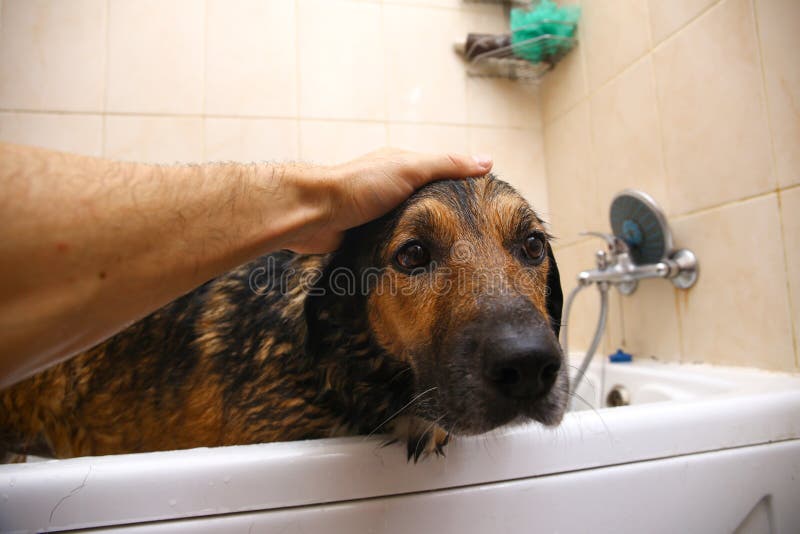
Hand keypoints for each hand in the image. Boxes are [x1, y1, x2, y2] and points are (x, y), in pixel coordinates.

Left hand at [287, 148, 492, 252]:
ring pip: (411, 229)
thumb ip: (447, 166)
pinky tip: (420, 267)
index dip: (465, 190)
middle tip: (475, 243)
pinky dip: (404, 254)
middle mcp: (390, 189)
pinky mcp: (366, 237)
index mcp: (402, 168)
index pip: (443, 176)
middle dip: (447, 221)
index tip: (489, 210)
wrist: (313, 214)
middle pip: (428, 205)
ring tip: (453, 261)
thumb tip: (488, 161)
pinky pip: (393, 246)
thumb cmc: (359, 187)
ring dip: (425, 241)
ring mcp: (378, 214)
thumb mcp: (410, 169)